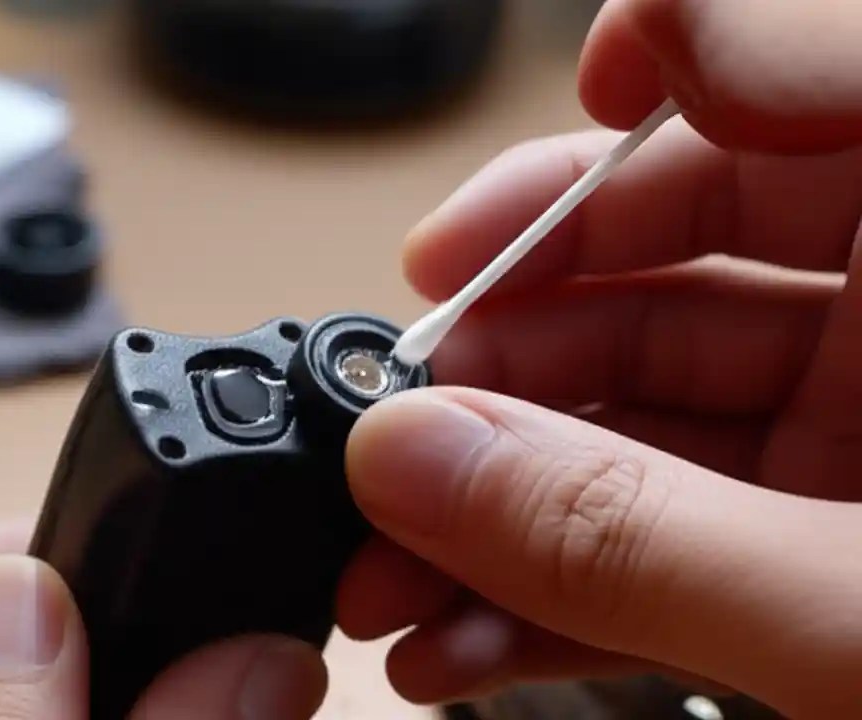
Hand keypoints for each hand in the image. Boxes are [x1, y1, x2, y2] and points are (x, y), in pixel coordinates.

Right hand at [338, 0, 861, 716]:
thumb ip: (630, 538)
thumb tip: (418, 458)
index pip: (810, 66)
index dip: (672, 58)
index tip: (565, 129)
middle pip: (679, 241)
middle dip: (510, 345)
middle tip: (399, 412)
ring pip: (648, 405)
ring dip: (500, 493)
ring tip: (393, 567)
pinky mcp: (831, 542)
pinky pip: (668, 522)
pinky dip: (556, 582)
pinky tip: (466, 632)